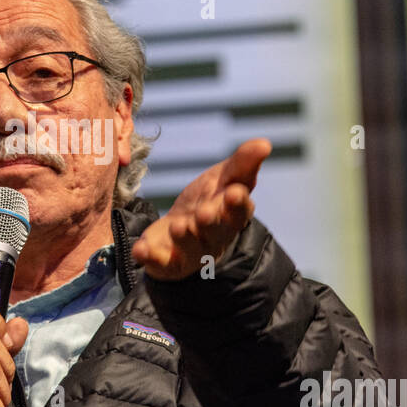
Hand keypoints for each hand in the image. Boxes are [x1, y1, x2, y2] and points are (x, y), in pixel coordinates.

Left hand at [131, 138, 270, 280]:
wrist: (175, 227)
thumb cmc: (206, 200)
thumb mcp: (223, 177)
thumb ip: (243, 163)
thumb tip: (265, 143)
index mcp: (232, 215)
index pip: (240, 211)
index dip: (238, 203)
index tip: (234, 192)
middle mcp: (215, 237)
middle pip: (217, 232)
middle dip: (211, 223)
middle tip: (203, 213)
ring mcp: (191, 252)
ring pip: (191, 248)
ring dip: (184, 238)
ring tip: (178, 226)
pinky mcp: (167, 262)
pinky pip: (160, 262)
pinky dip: (151, 258)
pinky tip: (141, 250)